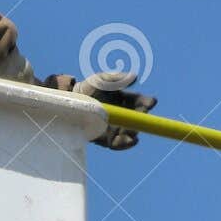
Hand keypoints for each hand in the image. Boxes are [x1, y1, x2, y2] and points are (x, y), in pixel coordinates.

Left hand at [43, 71, 157, 149]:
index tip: (151, 102)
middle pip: (138, 118)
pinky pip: (118, 144)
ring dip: (135, 132)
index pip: (140, 102)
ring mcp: (115, 127)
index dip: (147, 102)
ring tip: (134, 130)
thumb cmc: (86, 89)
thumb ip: (116, 78)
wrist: (69, 104)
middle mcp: (123, 115)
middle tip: (142, 115)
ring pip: (130, 132)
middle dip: (142, 117)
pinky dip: (127, 144)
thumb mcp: (101, 79)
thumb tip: (134, 76)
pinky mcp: (106, 139)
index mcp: (124, 100)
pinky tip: (133, 141)